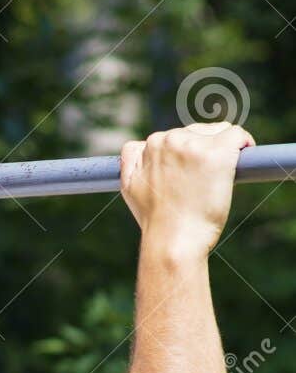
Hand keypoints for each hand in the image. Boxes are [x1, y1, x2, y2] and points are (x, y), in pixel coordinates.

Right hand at [119, 122, 253, 257]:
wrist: (172, 241)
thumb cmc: (155, 221)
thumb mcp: (129, 187)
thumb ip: (130, 162)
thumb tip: (139, 147)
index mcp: (149, 145)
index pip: (175, 136)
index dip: (187, 154)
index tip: (194, 171)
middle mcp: (169, 139)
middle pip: (198, 131)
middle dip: (204, 150)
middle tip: (205, 181)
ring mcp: (193, 145)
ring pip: (217, 132)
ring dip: (222, 149)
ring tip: (217, 178)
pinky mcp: (217, 152)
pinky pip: (237, 134)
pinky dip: (244, 143)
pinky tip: (244, 155)